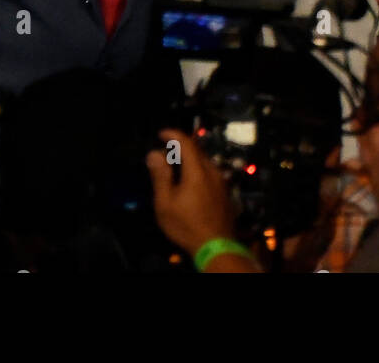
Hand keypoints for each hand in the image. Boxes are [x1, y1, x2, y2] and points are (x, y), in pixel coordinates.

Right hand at [145, 128, 237, 256]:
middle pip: (197, 150)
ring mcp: (221, 182)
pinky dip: (198, 170)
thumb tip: (154, 153)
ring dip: (190, 159)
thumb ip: (161, 176)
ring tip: (175, 168)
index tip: (161, 133)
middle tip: (164, 153)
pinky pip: (210, 173)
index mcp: (198, 171)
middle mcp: (213, 171)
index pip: (187, 142)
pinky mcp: (225, 192)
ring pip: (205, 162)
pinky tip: (189, 183)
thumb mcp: (166, 202)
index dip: (173, 134)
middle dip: (181, 146)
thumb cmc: (187, 224)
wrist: (216, 245)